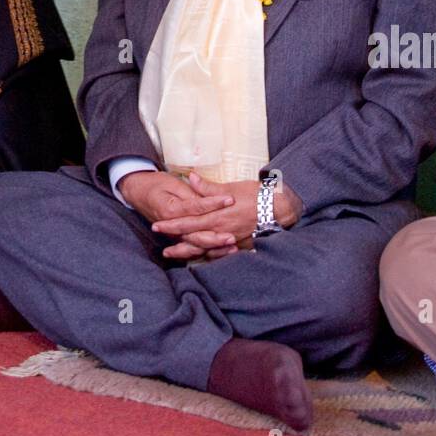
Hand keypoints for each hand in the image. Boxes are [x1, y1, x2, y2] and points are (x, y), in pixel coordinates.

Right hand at [119, 170, 238, 255]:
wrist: (138, 192)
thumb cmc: (156, 184)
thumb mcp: (171, 183)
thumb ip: (189, 192)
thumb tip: (205, 197)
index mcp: (171, 210)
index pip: (196, 208)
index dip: (214, 203)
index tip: (230, 199)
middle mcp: (172, 227)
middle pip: (196, 235)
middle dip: (216, 236)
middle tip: (233, 236)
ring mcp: (174, 235)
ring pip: (196, 246)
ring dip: (214, 249)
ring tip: (232, 248)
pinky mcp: (178, 239)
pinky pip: (193, 251)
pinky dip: (208, 253)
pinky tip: (223, 254)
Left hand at [154, 171, 303, 260]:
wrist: (279, 209)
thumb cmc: (256, 194)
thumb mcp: (231, 187)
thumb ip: (209, 188)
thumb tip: (191, 178)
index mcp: (217, 215)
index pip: (188, 221)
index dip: (171, 223)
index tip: (157, 224)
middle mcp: (220, 230)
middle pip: (191, 236)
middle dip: (173, 237)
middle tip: (157, 236)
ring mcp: (228, 240)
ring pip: (202, 248)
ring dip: (185, 250)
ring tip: (171, 253)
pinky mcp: (237, 245)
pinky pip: (217, 254)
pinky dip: (205, 256)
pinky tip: (197, 257)